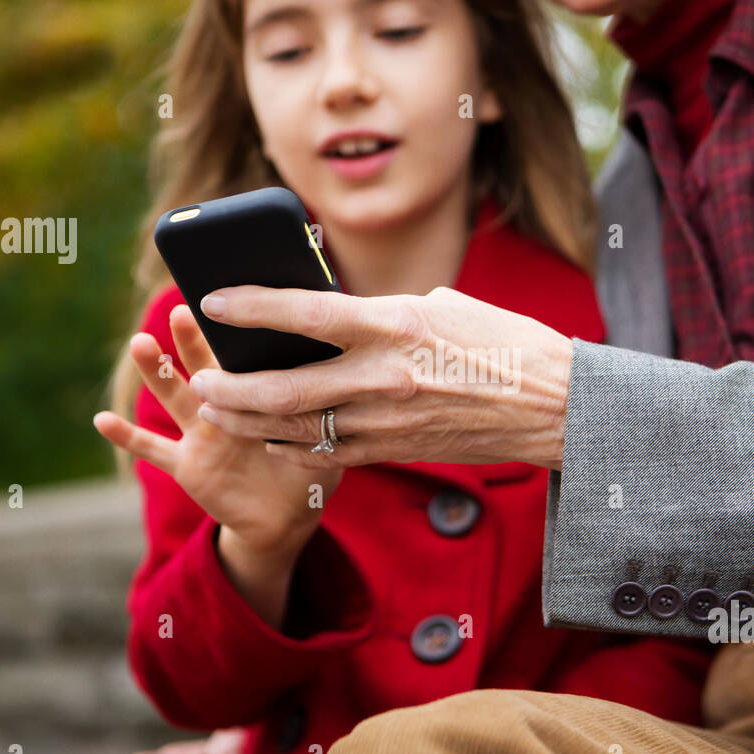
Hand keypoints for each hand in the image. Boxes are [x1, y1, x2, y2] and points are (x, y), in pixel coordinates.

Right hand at [93, 304, 341, 555]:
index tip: (230, 302)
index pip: (246, 354)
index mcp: (258, 392)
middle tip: (182, 309)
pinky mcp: (188, 465)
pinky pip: (154, 450)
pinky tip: (102, 420)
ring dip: (155, 371)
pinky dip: (127, 437)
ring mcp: (202, 432)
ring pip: (175, 396)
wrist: (288, 516)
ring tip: (139, 343)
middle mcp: (226, 404)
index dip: (238, 332)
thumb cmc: (311, 466)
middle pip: (206, 365)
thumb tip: (345, 374)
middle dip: (193, 340)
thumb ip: (327, 407)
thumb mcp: (326, 434)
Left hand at [189, 286, 573, 470]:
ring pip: (296, 429)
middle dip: (231, 388)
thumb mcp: (441, 305)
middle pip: (285, 389)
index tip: (213, 300)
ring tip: (216, 411)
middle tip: (201, 381)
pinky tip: (268, 438)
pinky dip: (290, 446)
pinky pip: (327, 453)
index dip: (252, 308)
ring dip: (248, 423)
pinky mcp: (395, 450)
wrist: (553, 406)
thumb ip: (382, 312)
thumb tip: (336, 315)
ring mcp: (388, 421)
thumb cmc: (504, 343)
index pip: (306, 314)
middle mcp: (384, 377)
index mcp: (396, 325)